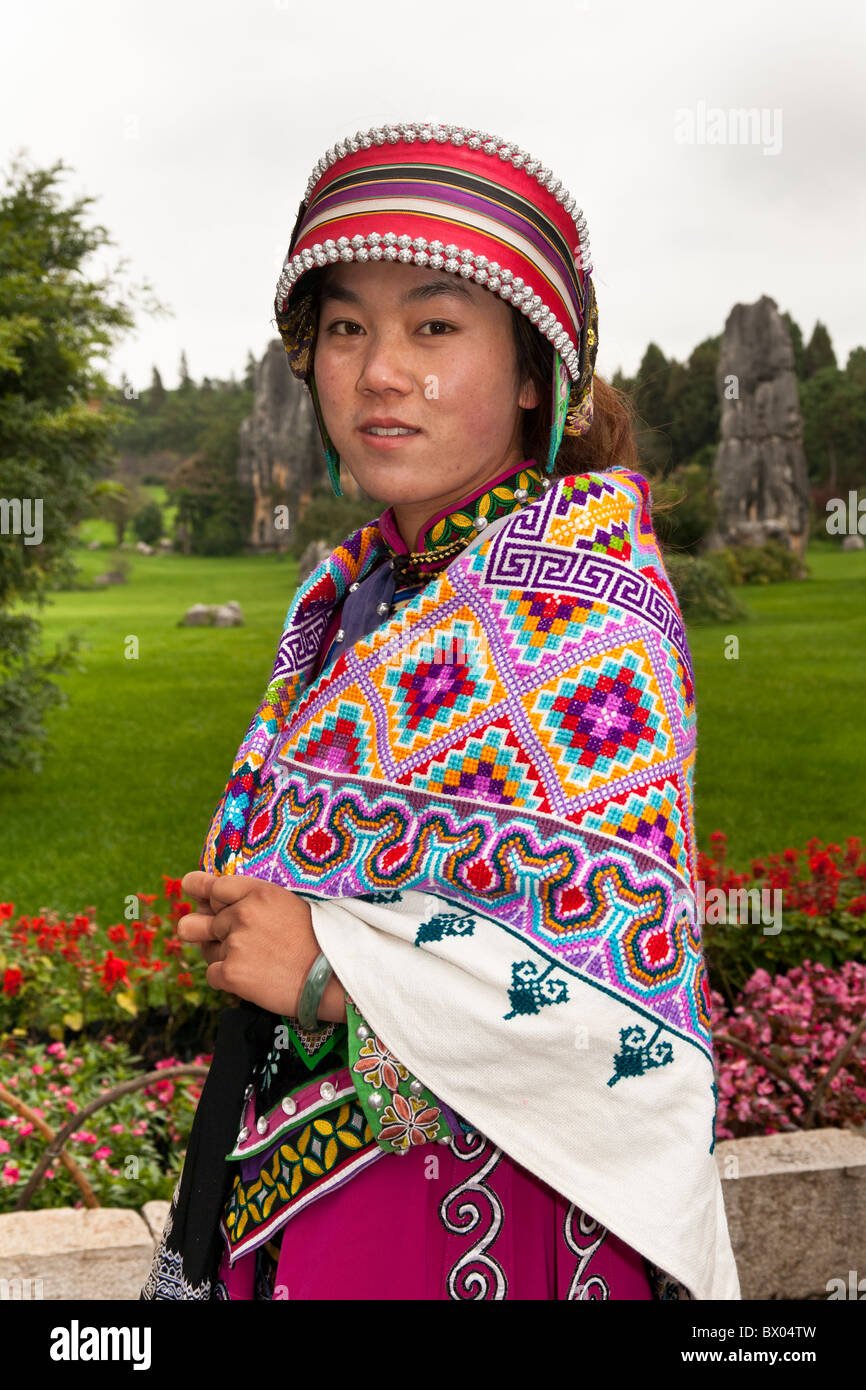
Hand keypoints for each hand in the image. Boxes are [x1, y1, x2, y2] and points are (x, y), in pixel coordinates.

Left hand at [176, 871, 345, 1021]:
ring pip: (205, 949)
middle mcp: (243, 913)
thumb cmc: (318, 942)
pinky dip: (228, 980)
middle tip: (241, 944)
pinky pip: (211, 975)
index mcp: (259, 892)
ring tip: (252, 963)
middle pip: (203, 921)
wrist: (334, 978)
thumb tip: (214, 903)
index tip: (213, 908)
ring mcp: (235, 943)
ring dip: (221, 956)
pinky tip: (254, 980)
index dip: (209, 899)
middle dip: (214, 933)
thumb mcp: (290, 905)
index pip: (211, 887)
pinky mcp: (231, 973)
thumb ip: (254, 901)